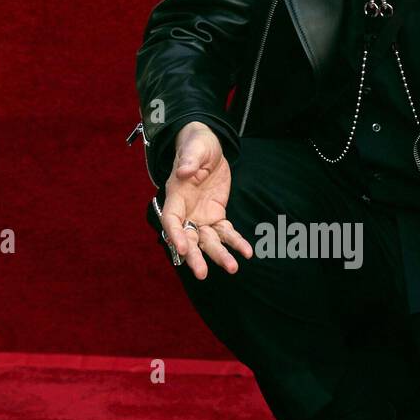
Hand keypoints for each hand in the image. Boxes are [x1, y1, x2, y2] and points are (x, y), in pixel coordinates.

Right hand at [160, 122, 252, 279]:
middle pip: (188, 239)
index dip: (176, 235)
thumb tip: (185, 171)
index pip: (172, 220)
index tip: (183, 249)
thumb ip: (190, 160)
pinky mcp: (217, 217)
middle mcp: (186, 212)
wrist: (209, 147)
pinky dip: (236, 243)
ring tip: (233, 268)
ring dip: (219, 255)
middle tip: (201, 274)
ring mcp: (201, 217)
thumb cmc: (196, 145)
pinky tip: (248, 252)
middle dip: (194, 257)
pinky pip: (226, 233)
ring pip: (208, 241)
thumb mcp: (195, 148)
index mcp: (175, 197)